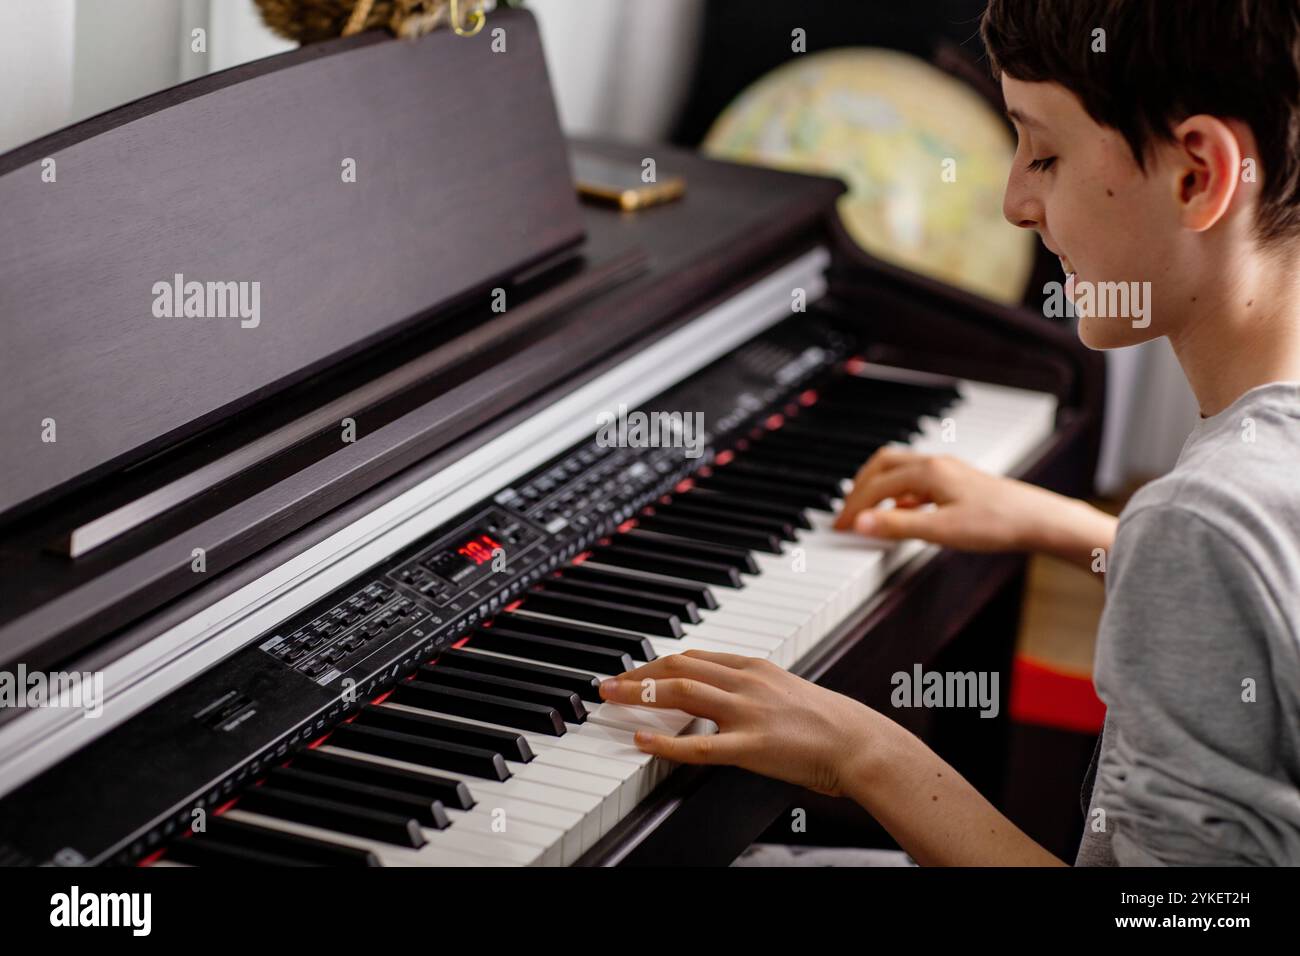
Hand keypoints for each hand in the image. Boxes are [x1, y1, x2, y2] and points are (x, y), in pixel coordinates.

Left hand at [597, 649, 881, 796]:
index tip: (633, 671)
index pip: (693, 656)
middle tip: (608, 683)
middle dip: (638, 672)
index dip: (656, 663)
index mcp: (753, 666)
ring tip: (612, 699)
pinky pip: (699, 744)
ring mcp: (748, 712)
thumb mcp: (784, 690)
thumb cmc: (826, 722)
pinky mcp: (752, 745)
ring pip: (682, 693)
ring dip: (640, 694)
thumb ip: (750, 688)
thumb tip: (718, 695)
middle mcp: (747, 681)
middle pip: (679, 666)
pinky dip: (665, 741)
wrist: (860, 743)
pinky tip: (642, 741)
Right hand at [833, 447, 1114, 566]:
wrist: (1037, 520)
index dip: (852, 508)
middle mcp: (933, 464)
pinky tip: (903, 513)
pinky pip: (916, 480)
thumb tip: (859, 523)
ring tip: (867, 512)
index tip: (838, 527)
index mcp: (925, 471)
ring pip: (898, 470)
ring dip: (877, 488)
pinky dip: (898, 494)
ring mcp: (946, 471)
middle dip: (858, 488)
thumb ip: (897, 526)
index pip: (874, 486)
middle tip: (845, 513)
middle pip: (881, 465)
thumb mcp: (940, 530)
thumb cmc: (996, 523)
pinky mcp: (957, 481)